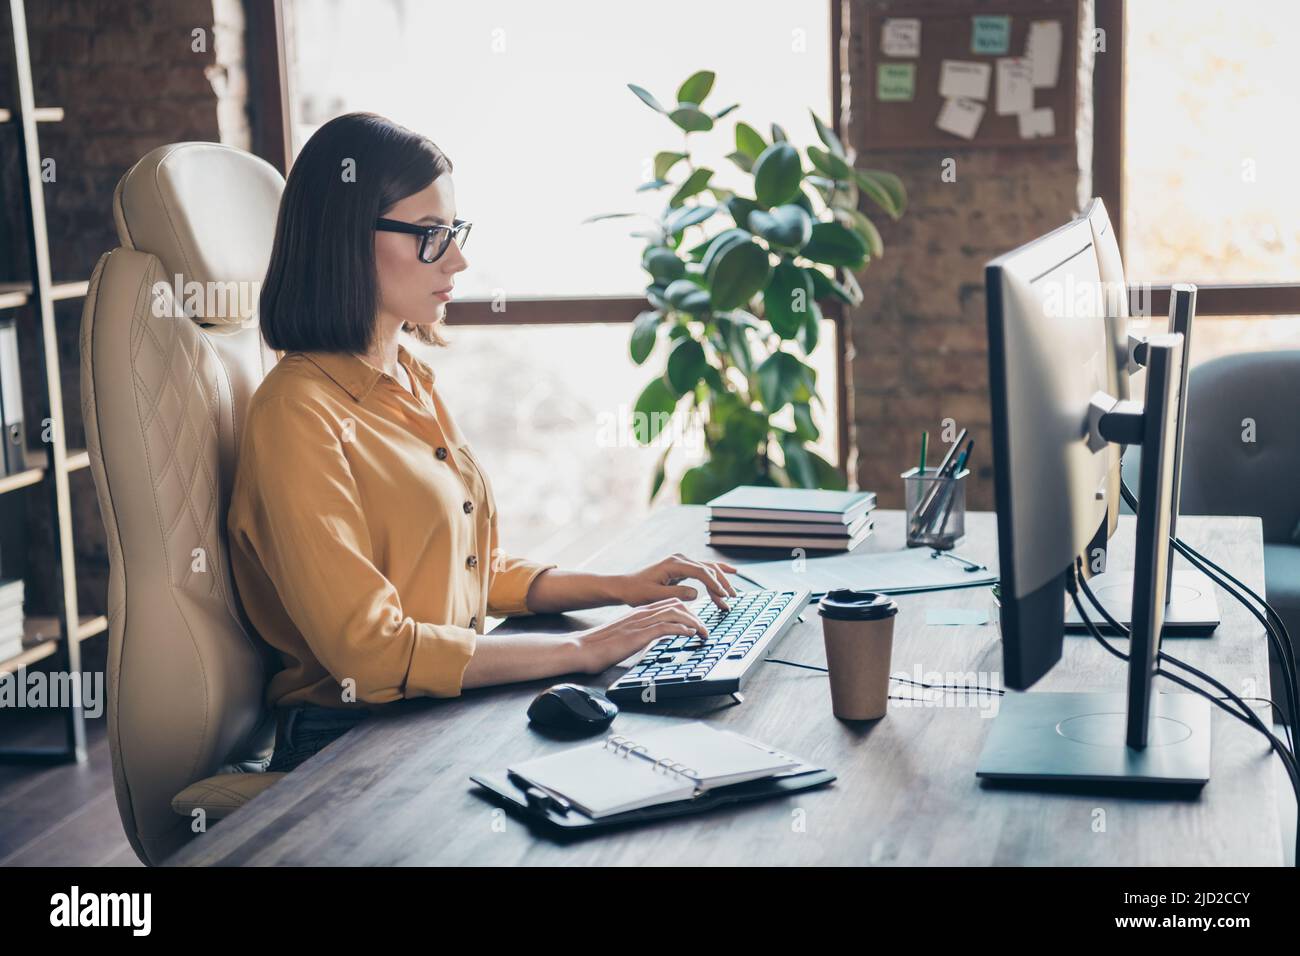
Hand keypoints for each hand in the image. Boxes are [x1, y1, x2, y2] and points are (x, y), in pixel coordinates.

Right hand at [569, 598, 709, 673]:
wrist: (580, 649)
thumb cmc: (598, 647)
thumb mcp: (624, 638)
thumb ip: (638, 636)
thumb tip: (650, 641)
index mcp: (638, 613)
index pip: (668, 604)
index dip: (686, 611)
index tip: (696, 622)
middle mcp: (641, 614)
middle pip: (676, 604)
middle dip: (695, 615)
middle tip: (704, 629)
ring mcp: (640, 622)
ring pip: (676, 613)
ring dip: (694, 622)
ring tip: (703, 633)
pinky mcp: (639, 634)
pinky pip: (667, 627)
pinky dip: (682, 629)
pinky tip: (690, 635)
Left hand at [618, 553, 738, 610]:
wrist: (626, 586)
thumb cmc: (638, 592)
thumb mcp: (655, 596)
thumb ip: (677, 594)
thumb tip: (696, 593)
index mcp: (674, 564)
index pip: (701, 572)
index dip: (714, 584)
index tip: (723, 596)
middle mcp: (680, 559)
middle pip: (708, 569)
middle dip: (722, 584)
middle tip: (731, 599)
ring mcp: (682, 562)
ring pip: (708, 569)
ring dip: (721, 582)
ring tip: (731, 596)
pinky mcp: (683, 568)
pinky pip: (704, 570)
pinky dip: (717, 573)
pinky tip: (732, 572)